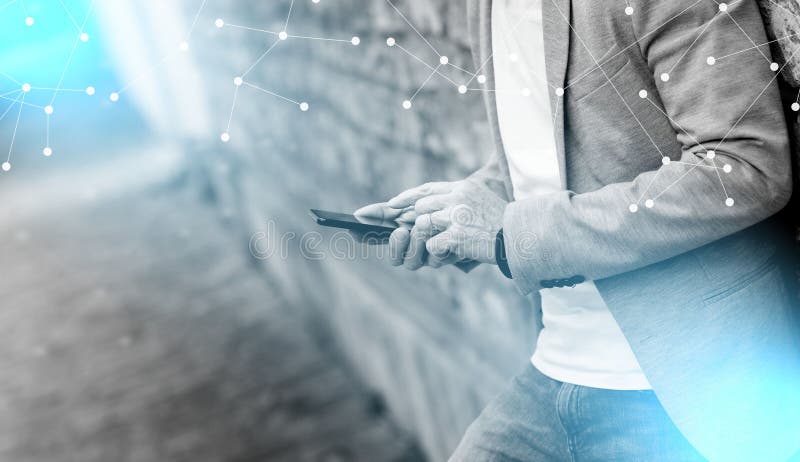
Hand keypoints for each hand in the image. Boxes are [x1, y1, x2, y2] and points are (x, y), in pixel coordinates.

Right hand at [353, 197, 441, 268]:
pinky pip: (435, 260)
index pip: (375, 240)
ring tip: (422, 226)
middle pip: (394, 258)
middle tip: (401, 231)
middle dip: (395, 245)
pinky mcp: (444, 258)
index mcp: (398, 234)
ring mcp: (426, 256)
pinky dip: (436, 247)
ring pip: (412, 263)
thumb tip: (357, 215)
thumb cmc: (437, 203)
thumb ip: (386, 210)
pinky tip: (440, 234)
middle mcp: (410, 249)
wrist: (468, 207)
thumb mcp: (411, 201)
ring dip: (414, 245)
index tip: (355, 229)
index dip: (364, 237)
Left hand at [388, 179, 506, 264]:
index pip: (427, 189)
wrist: (522, 237)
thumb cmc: (505, 223)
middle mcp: (458, 197)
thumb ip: (461, 200)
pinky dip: (438, 253)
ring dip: (428, 239)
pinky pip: (432, 245)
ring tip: (443, 246)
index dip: (407, 197)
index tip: (392, 204)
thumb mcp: (483, 201)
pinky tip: (450, 254)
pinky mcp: (457, 235)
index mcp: (463, 187)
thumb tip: (436, 206)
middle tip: (412, 232)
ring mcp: (456, 216)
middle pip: (421, 207)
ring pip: (424, 225)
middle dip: (415, 221)